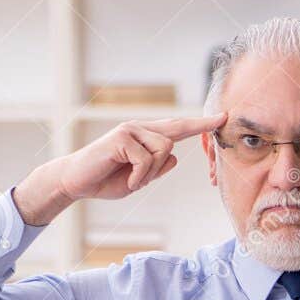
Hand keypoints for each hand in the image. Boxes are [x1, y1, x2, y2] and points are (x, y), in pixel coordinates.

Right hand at [13, 114, 227, 224]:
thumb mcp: (139, 179)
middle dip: (184, 141)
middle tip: (159, 163)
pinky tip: (125, 180)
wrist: (77, 182)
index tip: (222, 117)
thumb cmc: (106, 180)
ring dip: (149, 173)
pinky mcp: (122, 137)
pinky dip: (138, 177)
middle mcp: (140, 128)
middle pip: (176, 134)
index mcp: (147, 136)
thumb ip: (156, 168)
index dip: (200, 124)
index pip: (178, 128)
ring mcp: (131, 130)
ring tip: (131, 180)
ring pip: (164, 149)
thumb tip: (174, 157)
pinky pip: (146, 160)